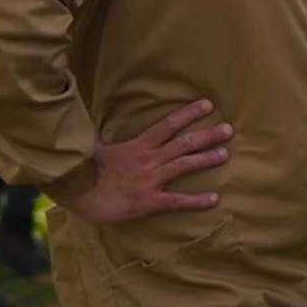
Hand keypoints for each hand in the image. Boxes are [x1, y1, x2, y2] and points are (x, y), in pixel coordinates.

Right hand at [52, 99, 230, 224]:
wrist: (76, 193)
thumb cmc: (84, 171)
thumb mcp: (97, 146)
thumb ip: (106, 134)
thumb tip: (97, 116)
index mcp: (138, 145)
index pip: (168, 124)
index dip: (189, 113)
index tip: (207, 104)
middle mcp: (149, 159)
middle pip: (184, 143)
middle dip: (208, 135)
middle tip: (229, 130)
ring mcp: (150, 180)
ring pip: (184, 165)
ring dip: (206, 159)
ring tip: (226, 154)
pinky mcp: (149, 201)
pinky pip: (177, 201)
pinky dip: (196, 201)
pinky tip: (214, 199)